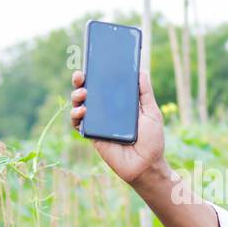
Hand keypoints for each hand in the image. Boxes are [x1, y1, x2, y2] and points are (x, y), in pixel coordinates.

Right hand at [70, 68, 165, 184]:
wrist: (147, 165)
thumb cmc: (152, 140)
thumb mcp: (151, 112)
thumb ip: (145, 93)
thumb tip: (140, 70)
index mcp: (119, 102)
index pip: (104, 84)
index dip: (96, 73)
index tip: (92, 62)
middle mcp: (106, 110)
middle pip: (88, 91)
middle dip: (80, 81)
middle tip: (80, 75)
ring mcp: (97, 122)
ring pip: (79, 105)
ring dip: (76, 96)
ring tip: (83, 93)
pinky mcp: (92, 135)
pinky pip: (77, 123)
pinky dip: (75, 116)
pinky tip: (82, 111)